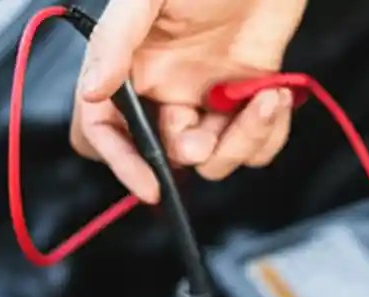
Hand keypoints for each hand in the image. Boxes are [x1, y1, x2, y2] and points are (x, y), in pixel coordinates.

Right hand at [71, 0, 306, 200]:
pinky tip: (277, 94)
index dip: (121, 161)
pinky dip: (269, 132)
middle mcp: (164, 89)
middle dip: (193, 153)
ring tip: (265, 98)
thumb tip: (91, 94)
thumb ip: (115, 41)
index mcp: (130, 66)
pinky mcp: (248, 98)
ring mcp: (207, 97)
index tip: (148, 183)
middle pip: (164, 156)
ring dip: (243, 141)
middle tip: (212, 132)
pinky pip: (254, 145)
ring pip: (215, 158)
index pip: (103, 130)